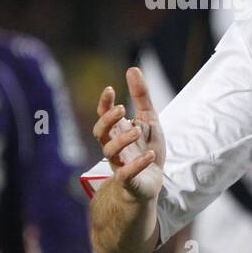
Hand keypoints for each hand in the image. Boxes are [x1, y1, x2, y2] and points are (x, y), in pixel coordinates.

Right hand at [92, 66, 165, 201]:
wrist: (150, 184)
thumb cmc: (146, 150)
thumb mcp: (149, 120)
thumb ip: (141, 97)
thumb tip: (132, 68)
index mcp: (117, 132)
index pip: (104, 116)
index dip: (104, 104)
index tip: (110, 89)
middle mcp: (114, 147)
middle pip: (101, 133)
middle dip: (108, 120)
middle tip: (122, 109)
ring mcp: (119, 164)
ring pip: (110, 152)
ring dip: (123, 140)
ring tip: (138, 130)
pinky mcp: (129, 182)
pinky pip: (127, 174)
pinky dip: (137, 164)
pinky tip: (150, 155)